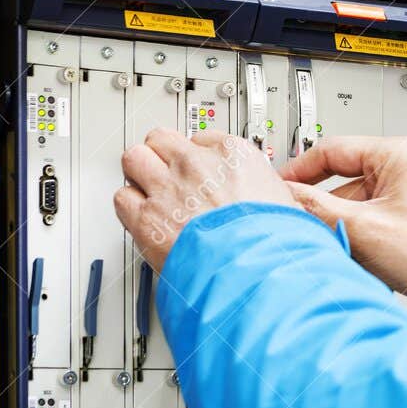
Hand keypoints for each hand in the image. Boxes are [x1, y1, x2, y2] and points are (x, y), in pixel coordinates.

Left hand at [116, 129, 298, 270]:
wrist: (254, 270)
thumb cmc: (273, 241)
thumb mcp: (285, 201)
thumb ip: (264, 192)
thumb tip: (267, 199)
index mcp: (234, 154)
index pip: (202, 137)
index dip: (198, 155)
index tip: (199, 166)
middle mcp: (196, 164)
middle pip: (161, 139)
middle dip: (161, 155)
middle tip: (166, 172)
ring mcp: (167, 188)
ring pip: (134, 158)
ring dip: (139, 173)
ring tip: (148, 190)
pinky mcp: (146, 218)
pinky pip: (122, 197)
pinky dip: (129, 207)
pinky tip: (141, 216)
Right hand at [280, 136, 406, 312]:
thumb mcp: (363, 229)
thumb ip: (316, 208)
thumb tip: (282, 196)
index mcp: (400, 153)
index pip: (332, 149)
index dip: (298, 170)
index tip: (276, 188)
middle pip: (342, 178)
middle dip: (320, 205)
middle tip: (298, 223)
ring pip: (354, 202)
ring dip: (338, 224)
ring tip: (331, 245)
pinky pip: (370, 217)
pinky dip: (355, 234)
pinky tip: (351, 255)